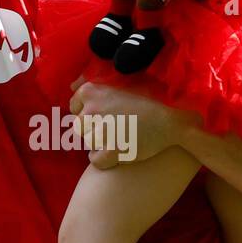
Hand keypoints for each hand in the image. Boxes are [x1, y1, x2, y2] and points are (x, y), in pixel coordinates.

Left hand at [68, 78, 185, 168]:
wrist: (171, 118)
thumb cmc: (146, 99)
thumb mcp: (119, 82)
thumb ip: (91, 84)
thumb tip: (70, 86)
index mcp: (91, 91)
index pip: (74, 107)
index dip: (90, 113)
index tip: (106, 114)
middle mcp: (91, 109)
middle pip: (80, 128)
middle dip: (94, 130)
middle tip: (117, 126)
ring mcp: (100, 131)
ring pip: (88, 144)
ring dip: (101, 144)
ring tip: (122, 136)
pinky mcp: (110, 151)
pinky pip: (96, 160)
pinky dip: (106, 159)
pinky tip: (122, 150)